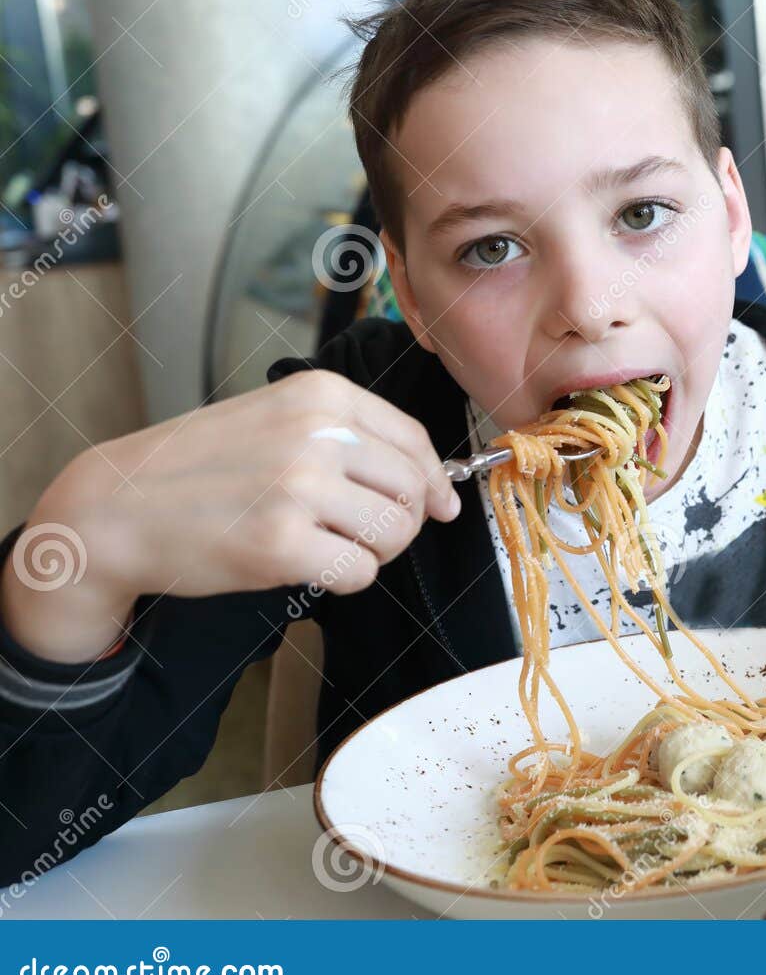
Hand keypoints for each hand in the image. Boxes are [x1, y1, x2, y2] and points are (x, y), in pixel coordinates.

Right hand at [1, 371, 461, 662]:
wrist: (118, 506)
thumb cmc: (203, 467)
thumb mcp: (277, 418)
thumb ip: (353, 439)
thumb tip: (437, 490)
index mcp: (322, 395)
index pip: (413, 441)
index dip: (434, 481)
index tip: (439, 506)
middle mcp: (317, 434)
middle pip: (412, 491)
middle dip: (403, 522)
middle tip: (366, 534)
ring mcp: (300, 489)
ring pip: (394, 534)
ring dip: (374, 552)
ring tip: (332, 546)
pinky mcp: (281, 544)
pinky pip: (358, 572)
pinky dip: (344, 579)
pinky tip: (308, 566)